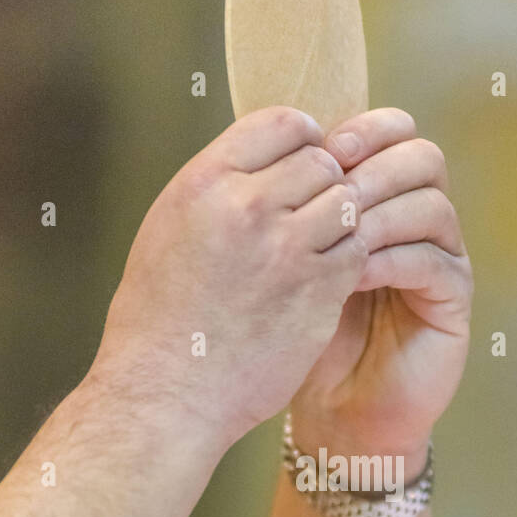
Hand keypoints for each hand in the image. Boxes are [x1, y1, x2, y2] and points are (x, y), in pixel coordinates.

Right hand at [91, 107, 365, 451]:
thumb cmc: (158, 321)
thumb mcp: (169, 230)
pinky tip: (331, 277)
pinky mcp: (319, 291)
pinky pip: (358, 251)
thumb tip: (260, 163)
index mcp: (205, 184)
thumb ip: (217, 189)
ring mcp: (289, 249)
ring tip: (323, 245)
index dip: (301, 141)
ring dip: (342, 221)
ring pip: (347, 203)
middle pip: (321, 161)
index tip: (302, 165)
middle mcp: (248, 207)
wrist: (168, 393)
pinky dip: (351, 259)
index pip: (281, 123)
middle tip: (316, 214)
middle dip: (324, 184)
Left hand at [290, 108, 472, 473]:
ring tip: (338, 233)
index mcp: (381, 200)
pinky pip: (435, 260)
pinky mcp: (453, 300)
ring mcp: (441, 258)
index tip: (321, 148)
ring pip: (432, 204)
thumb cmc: (301, 337)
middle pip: (422, 157)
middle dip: (375, 165)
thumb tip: (269, 148)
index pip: (391, 135)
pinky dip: (392, 259)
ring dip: (381, 212)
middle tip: (335, 184)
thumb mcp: (287, 263)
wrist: (334, 412)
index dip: (363, 131)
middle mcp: (417, 222)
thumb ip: (291, 208)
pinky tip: (353, 273)